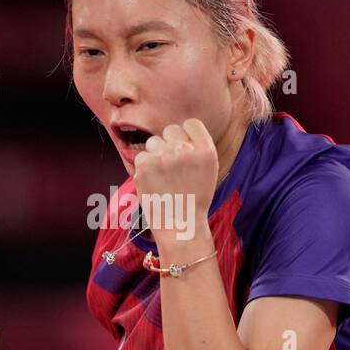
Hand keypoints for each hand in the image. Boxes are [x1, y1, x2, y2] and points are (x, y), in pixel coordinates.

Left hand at [132, 118, 217, 250]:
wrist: (180, 226)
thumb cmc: (194, 199)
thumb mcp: (209, 170)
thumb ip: (198, 146)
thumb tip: (180, 130)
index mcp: (206, 151)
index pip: (191, 123)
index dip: (186, 135)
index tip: (185, 150)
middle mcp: (185, 150)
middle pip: (171, 130)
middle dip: (169, 144)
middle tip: (172, 167)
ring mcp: (164, 157)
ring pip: (154, 142)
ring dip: (156, 155)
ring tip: (163, 177)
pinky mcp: (145, 166)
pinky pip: (141, 156)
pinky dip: (144, 168)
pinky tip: (153, 183)